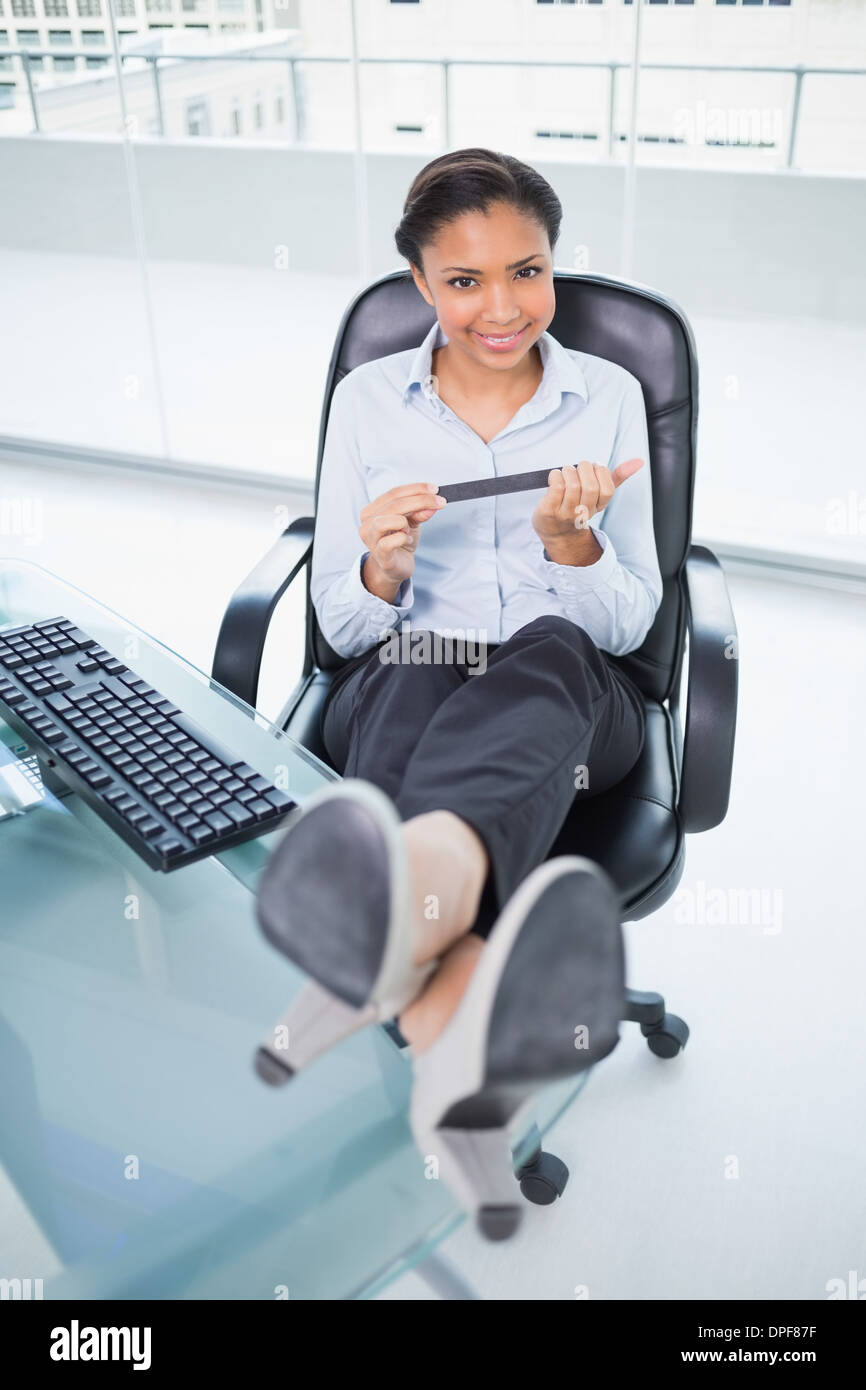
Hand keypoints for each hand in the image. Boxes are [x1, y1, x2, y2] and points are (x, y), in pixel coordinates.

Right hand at [359, 482, 445, 599]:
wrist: (395, 568)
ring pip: (384, 521)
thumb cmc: (399, 542)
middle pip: (394, 504)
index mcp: (372, 510)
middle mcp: (367, 523)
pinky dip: (403, 538)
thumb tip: (433, 503)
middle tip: (440, 502)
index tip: (435, 489)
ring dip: (404, 522)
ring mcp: (370, 540)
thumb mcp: (412, 523)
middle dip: (420, 501)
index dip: (415, 489)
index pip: (394, 493)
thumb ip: (419, 512)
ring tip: (409, 529)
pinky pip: (389, 542)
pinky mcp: (379, 555)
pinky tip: (407, 540)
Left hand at [532, 457, 643, 548]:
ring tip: (566, 472)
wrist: (557, 531)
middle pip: (589, 486)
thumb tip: (639, 461)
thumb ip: (618, 477)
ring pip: (572, 484)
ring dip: (568, 471)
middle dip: (584, 468)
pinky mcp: (549, 511)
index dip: (601, 472)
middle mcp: (583, 513)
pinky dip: (555, 475)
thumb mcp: (600, 494)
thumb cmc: (579, 506)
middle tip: (579, 468)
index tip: (594, 468)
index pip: (607, 489)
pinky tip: (555, 477)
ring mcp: (565, 514)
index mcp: (598, 507)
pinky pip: (555, 487)